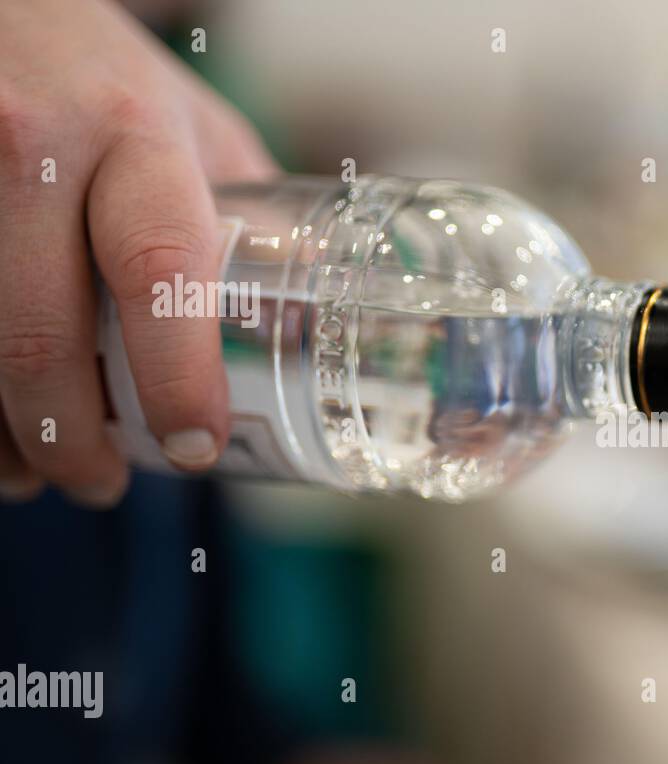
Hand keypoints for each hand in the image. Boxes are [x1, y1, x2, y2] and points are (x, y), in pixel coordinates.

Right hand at [0, 0, 275, 505]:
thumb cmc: (106, 83)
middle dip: (72, 437)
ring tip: (41, 475)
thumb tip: (309, 319)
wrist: (2, 7)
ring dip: (4, 433)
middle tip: (103, 485)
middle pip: (42, 332)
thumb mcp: (193, 131)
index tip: (195, 448)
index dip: (176, 376)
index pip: (159, 269)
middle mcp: (33, 146)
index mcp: (134, 137)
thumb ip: (243, 216)